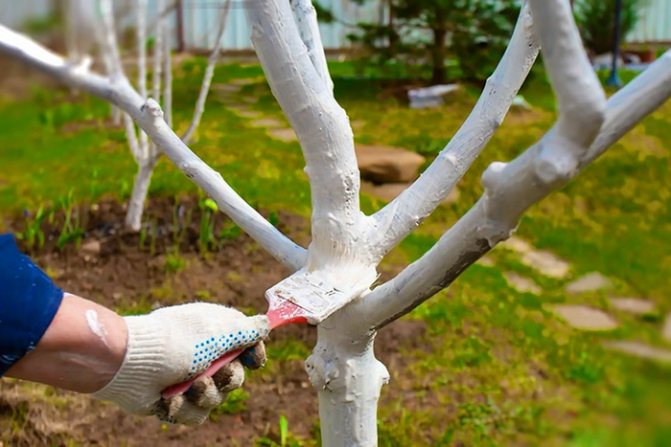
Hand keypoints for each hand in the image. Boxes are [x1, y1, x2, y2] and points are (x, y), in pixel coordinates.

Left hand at [92, 302, 268, 424]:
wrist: (129, 364)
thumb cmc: (176, 341)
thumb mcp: (217, 331)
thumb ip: (247, 330)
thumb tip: (266, 323)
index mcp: (216, 334)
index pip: (247, 346)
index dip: (253, 355)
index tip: (253, 360)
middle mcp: (205, 356)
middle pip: (236, 378)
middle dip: (228, 380)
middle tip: (216, 374)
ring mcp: (189, 379)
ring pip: (216, 399)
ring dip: (205, 395)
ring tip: (188, 387)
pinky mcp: (175, 400)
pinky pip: (195, 414)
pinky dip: (183, 408)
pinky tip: (167, 398)